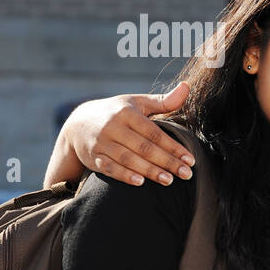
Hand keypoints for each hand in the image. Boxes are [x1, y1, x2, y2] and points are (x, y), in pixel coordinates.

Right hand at [62, 83, 194, 186]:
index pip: (154, 133)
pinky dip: (124, 175)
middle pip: (144, 148)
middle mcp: (113, 127)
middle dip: (166, 162)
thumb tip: (187, 87)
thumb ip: (164, 101)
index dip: (173, 147)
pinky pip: (109, 168)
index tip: (190, 159)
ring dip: (149, 171)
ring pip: (128, 159)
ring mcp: (101, 142)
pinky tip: (140, 183)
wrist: (79, 123)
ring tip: (169, 181)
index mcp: (127, 113)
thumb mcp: (138, 103)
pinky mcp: (93, 156)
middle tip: (186, 174)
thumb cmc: (117, 112)